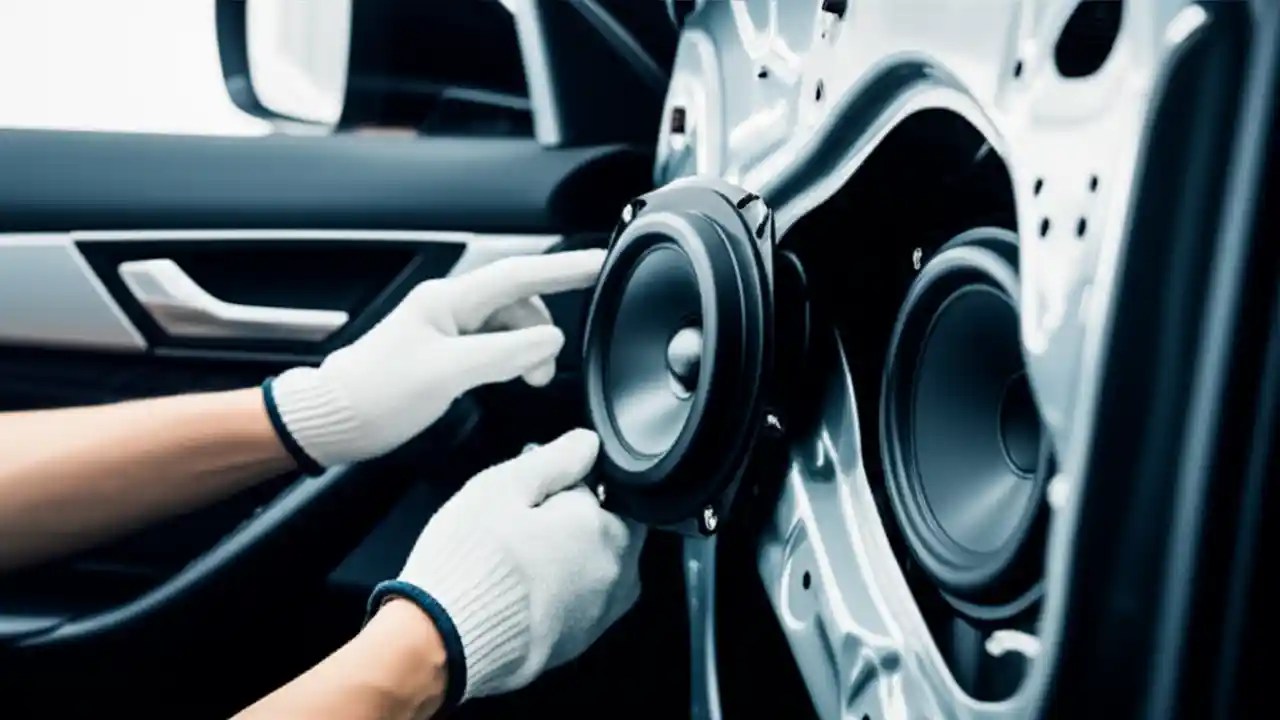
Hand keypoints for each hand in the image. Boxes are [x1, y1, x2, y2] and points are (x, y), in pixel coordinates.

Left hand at [265, 250, 604, 468]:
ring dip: (527, 351)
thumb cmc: (375, 394)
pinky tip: (510, 379)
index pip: (519, 274)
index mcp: (447, 301)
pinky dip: (511, 360)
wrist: (333, 420)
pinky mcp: (443, 352)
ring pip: (508, 327)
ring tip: (530, 381)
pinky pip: (492, 346)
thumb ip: (504, 354)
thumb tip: (549, 342)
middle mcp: (448, 308)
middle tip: (549, 371)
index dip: (564, 268)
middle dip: (544, 329)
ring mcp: (445, 329)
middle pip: (518, 302)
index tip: (600, 260)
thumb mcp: (448, 374)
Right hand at [390, 429, 643, 700]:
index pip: (605, 489)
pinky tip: (522, 590)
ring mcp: (600, 615)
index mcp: (604, 528)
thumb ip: (556, 459)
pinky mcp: (578, 645)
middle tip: (521, 521)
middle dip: (574, 520)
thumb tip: (590, 443)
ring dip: (570, 557)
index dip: (568, 482)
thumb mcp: (504, 487)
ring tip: (519, 558)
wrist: (443, 643)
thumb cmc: (471, 558)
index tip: (532, 487)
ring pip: (597, 569)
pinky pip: (581, 605)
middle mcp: (616, 573)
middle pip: (608, 531)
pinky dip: (561, 592)